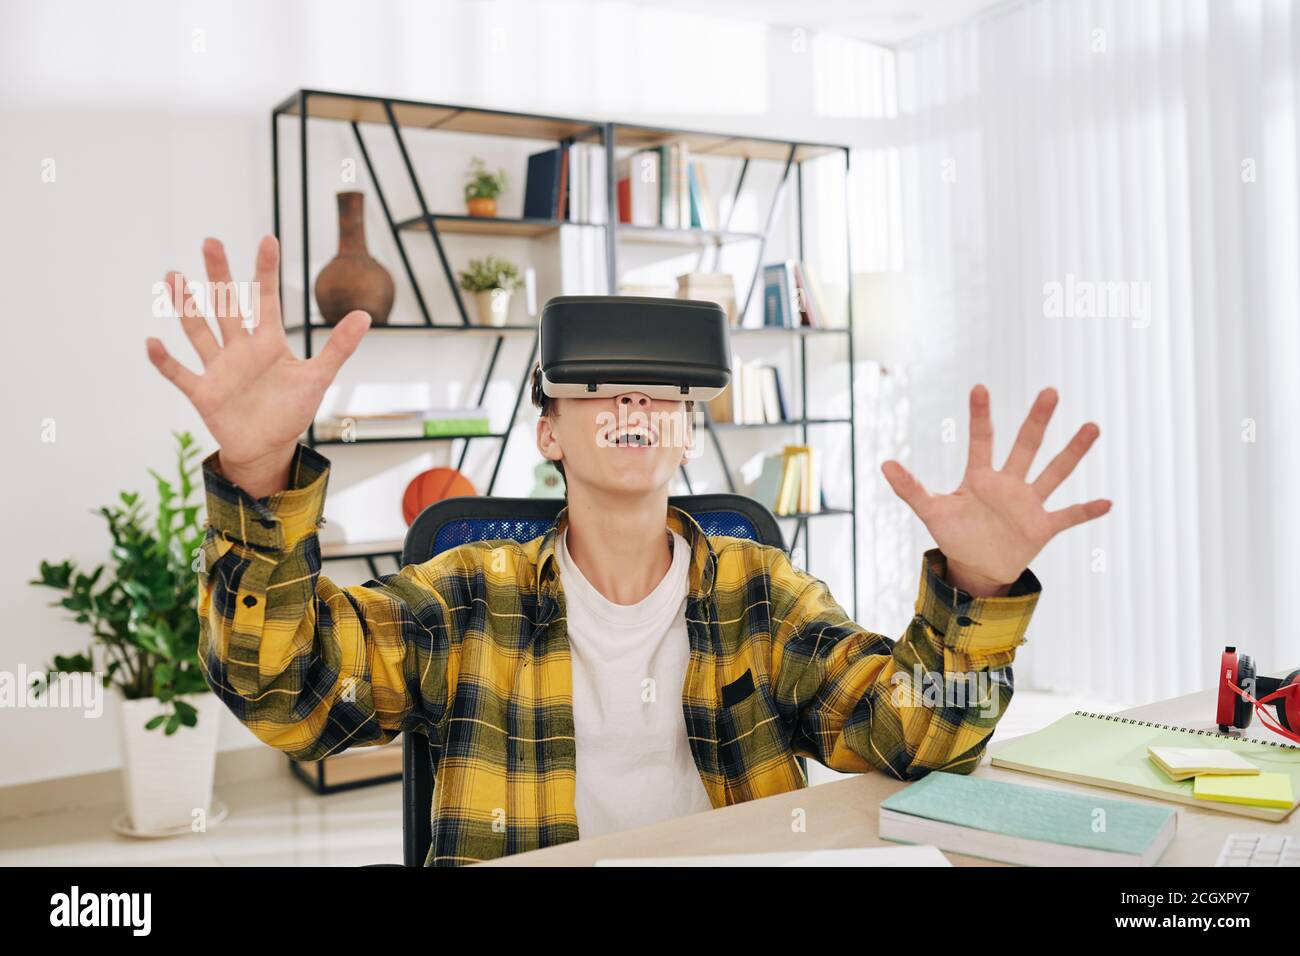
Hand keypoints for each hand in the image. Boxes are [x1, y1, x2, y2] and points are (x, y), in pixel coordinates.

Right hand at [146, 236, 369, 496]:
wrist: (268, 447)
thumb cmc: (291, 409)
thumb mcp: (317, 377)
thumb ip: (339, 347)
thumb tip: (365, 315)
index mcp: (267, 341)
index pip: (266, 299)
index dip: (266, 271)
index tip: (268, 239)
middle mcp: (240, 348)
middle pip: (228, 305)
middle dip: (220, 275)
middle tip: (211, 241)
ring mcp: (219, 368)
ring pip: (199, 331)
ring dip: (186, 307)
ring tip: (173, 277)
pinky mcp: (203, 392)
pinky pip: (180, 373)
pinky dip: (165, 361)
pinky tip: (152, 342)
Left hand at [881, 385, 1110, 596]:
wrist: (977, 566)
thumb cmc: (955, 534)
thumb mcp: (930, 511)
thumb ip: (910, 488)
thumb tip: (883, 464)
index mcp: (981, 477)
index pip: (981, 440)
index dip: (980, 416)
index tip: (979, 387)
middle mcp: (1009, 483)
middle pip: (1025, 446)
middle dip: (1037, 420)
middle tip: (1049, 391)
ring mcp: (1028, 503)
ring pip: (1054, 472)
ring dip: (1072, 452)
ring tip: (1091, 426)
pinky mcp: (1042, 526)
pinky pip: (1069, 516)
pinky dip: (1086, 511)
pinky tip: (1107, 502)